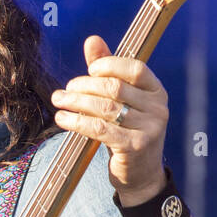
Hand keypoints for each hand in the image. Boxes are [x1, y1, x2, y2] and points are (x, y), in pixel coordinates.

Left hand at [51, 35, 168, 203]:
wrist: (141, 175)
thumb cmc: (127, 132)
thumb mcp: (122, 102)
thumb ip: (108, 71)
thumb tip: (92, 40)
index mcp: (156, 91)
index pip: (134, 68)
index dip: (109, 65)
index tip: (89, 70)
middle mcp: (157, 107)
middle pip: (115, 88)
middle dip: (84, 86)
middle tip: (64, 91)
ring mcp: (149, 128)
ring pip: (105, 108)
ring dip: (76, 103)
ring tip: (58, 101)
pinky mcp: (134, 147)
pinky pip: (100, 129)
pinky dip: (77, 122)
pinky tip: (62, 119)